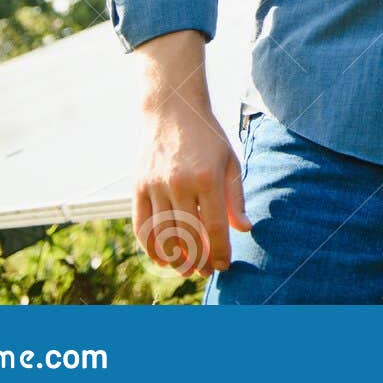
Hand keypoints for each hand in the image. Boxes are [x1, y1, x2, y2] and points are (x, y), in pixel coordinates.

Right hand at [131, 31, 251, 276]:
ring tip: (185, 269)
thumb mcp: (230, 162)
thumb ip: (236, 198)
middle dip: (196, 261)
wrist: (172, 110)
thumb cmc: (208, 138)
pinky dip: (149, 247)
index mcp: (207, 178)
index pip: (215, 227)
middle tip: (203, 273)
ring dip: (173, 258)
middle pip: (187, 236)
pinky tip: (161, 257)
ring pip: (162, 235)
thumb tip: (244, 230)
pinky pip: (141, 226)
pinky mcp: (138, 187)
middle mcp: (179, 184)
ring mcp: (155, 186)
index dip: (219, 252)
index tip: (223, 266)